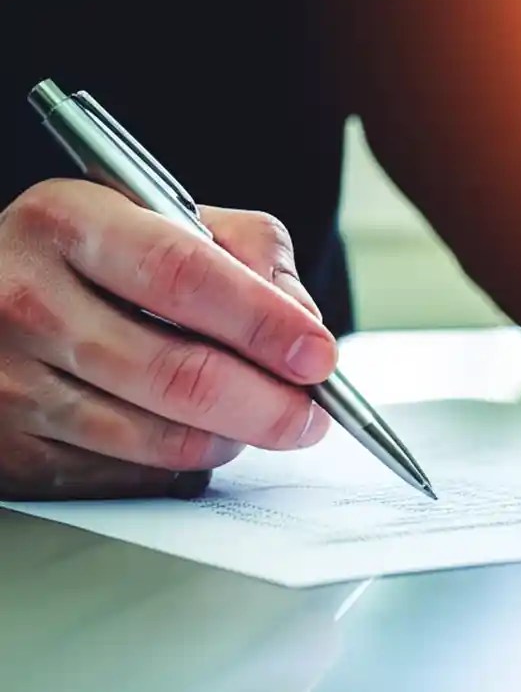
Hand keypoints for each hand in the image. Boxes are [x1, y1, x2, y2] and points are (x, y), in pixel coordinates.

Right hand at [0, 179, 336, 499]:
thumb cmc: (94, 254)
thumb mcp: (163, 216)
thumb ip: (249, 250)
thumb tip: (304, 323)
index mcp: (69, 222)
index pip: (183, 275)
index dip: (263, 323)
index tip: (319, 355)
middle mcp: (24, 299)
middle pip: (177, 374)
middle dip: (269, 405)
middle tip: (312, 415)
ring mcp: (8, 381)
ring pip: (158, 439)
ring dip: (232, 438)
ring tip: (262, 420)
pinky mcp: (9, 451)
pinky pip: (126, 476)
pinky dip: (181, 464)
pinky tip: (194, 434)